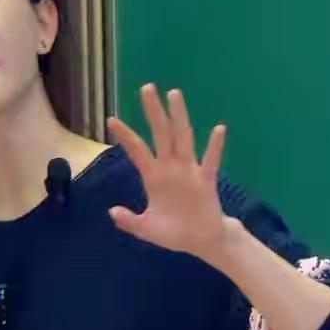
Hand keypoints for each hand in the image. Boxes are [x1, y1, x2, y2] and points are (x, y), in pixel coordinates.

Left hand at [107, 84, 237, 265]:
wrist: (201, 242)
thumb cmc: (173, 232)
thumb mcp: (146, 229)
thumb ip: (130, 221)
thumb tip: (111, 212)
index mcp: (153, 177)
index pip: (137, 150)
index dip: (125, 135)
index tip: (110, 119)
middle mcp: (171, 168)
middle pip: (161, 134)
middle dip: (154, 112)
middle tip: (146, 88)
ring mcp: (190, 172)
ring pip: (183, 139)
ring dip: (179, 117)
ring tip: (174, 94)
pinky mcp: (206, 181)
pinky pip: (211, 161)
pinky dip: (215, 146)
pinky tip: (218, 129)